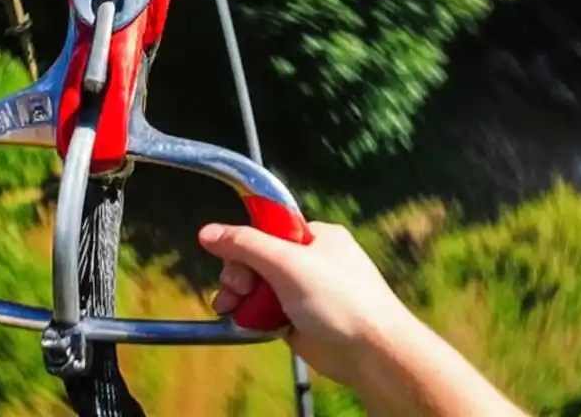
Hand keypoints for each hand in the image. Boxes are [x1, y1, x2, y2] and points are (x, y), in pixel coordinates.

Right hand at [199, 221, 414, 382]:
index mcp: (315, 236)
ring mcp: (304, 292)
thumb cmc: (342, 300)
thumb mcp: (287, 263)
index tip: (229, 256)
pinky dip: (251, 317)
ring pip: (258, 287)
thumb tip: (208, 232)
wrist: (372, 353)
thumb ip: (245, 245)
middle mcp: (309, 261)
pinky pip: (264, 312)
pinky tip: (242, 322)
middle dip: (238, 274)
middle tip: (235, 288)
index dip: (244, 242)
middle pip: (257, 259)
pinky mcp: (298, 320)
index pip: (267, 228)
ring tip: (229, 307)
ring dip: (239, 296)